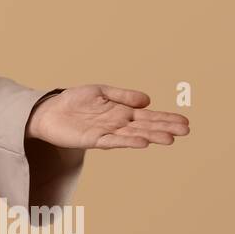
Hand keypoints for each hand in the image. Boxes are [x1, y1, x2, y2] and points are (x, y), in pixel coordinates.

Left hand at [26, 85, 188, 149]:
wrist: (48, 111)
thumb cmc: (73, 101)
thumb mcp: (100, 91)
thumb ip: (123, 96)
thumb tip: (147, 100)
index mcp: (121, 112)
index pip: (148, 116)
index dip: (166, 118)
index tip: (185, 122)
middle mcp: (117, 124)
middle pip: (145, 126)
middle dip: (165, 128)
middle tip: (186, 131)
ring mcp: (107, 132)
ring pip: (134, 135)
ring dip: (152, 137)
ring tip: (170, 139)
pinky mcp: (93, 139)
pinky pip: (114, 141)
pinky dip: (128, 141)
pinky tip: (143, 142)